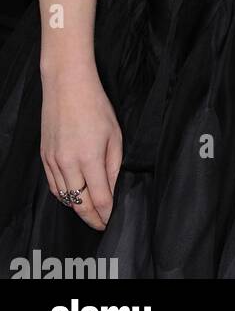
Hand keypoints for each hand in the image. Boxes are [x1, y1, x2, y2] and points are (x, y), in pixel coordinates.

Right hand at [40, 66, 121, 229]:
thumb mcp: (114, 134)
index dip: (106, 213)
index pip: (100, 197)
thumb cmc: (96, 106)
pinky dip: (63, 196)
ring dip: (78, 208)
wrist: (67, 86)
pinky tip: (73, 198)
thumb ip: (113, 165)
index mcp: (89, 158)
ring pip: (64, 197)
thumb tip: (112, 188)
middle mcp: (68, 163)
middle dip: (92, 217)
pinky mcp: (44, 157)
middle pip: (80, 204)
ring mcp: (53, 161)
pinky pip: (53, 186)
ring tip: (90, 213)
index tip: (112, 220)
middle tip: (101, 224)